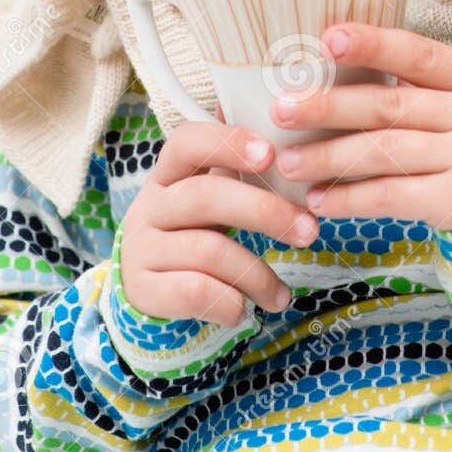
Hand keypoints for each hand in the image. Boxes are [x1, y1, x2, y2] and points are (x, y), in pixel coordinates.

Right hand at [119, 121, 319, 325]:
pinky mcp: (144, 289)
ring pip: (208, 251)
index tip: (271, 155)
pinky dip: (230, 302)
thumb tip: (289, 146)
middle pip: (205, 196)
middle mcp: (151, 207)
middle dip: (265, 211)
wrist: (145, 289)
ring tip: (281, 296)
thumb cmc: (191, 234)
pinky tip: (246, 309)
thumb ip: (239, 174)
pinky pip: (195, 291)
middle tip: (309, 231)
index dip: (228, 142)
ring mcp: (142, 248)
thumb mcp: (207, 200)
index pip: (187, 142)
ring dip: (257, 275)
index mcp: (169, 175)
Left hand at [270, 23, 451, 233]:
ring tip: (287, 162)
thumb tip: (330, 64)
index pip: (420, 54)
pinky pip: (391, 195)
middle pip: (392, 105)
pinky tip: (319, 200)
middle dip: (329, 107)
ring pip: (384, 152)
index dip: (374, 45)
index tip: (328, 39)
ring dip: (328, 157)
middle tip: (281, 109)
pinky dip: (349, 198)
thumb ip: (415, 84)